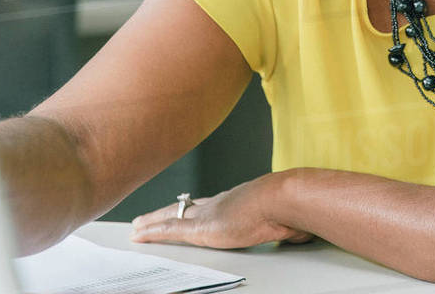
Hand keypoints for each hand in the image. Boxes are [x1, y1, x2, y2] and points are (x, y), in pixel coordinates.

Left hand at [130, 172, 312, 248]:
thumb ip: (284, 223)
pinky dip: (152, 232)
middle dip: (166, 211)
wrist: (284, 199)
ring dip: (152, 221)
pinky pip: (169, 229)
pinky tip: (139, 235)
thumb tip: (297, 231)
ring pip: (171, 215)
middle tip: (150, 216)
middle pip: (185, 207)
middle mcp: (219, 203)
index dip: (194, 207)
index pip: (208, 204)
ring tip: (137, 226)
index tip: (186, 207)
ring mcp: (207, 214)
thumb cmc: (289, 207)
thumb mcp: (284, 216)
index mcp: (237, 200)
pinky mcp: (200, 228)